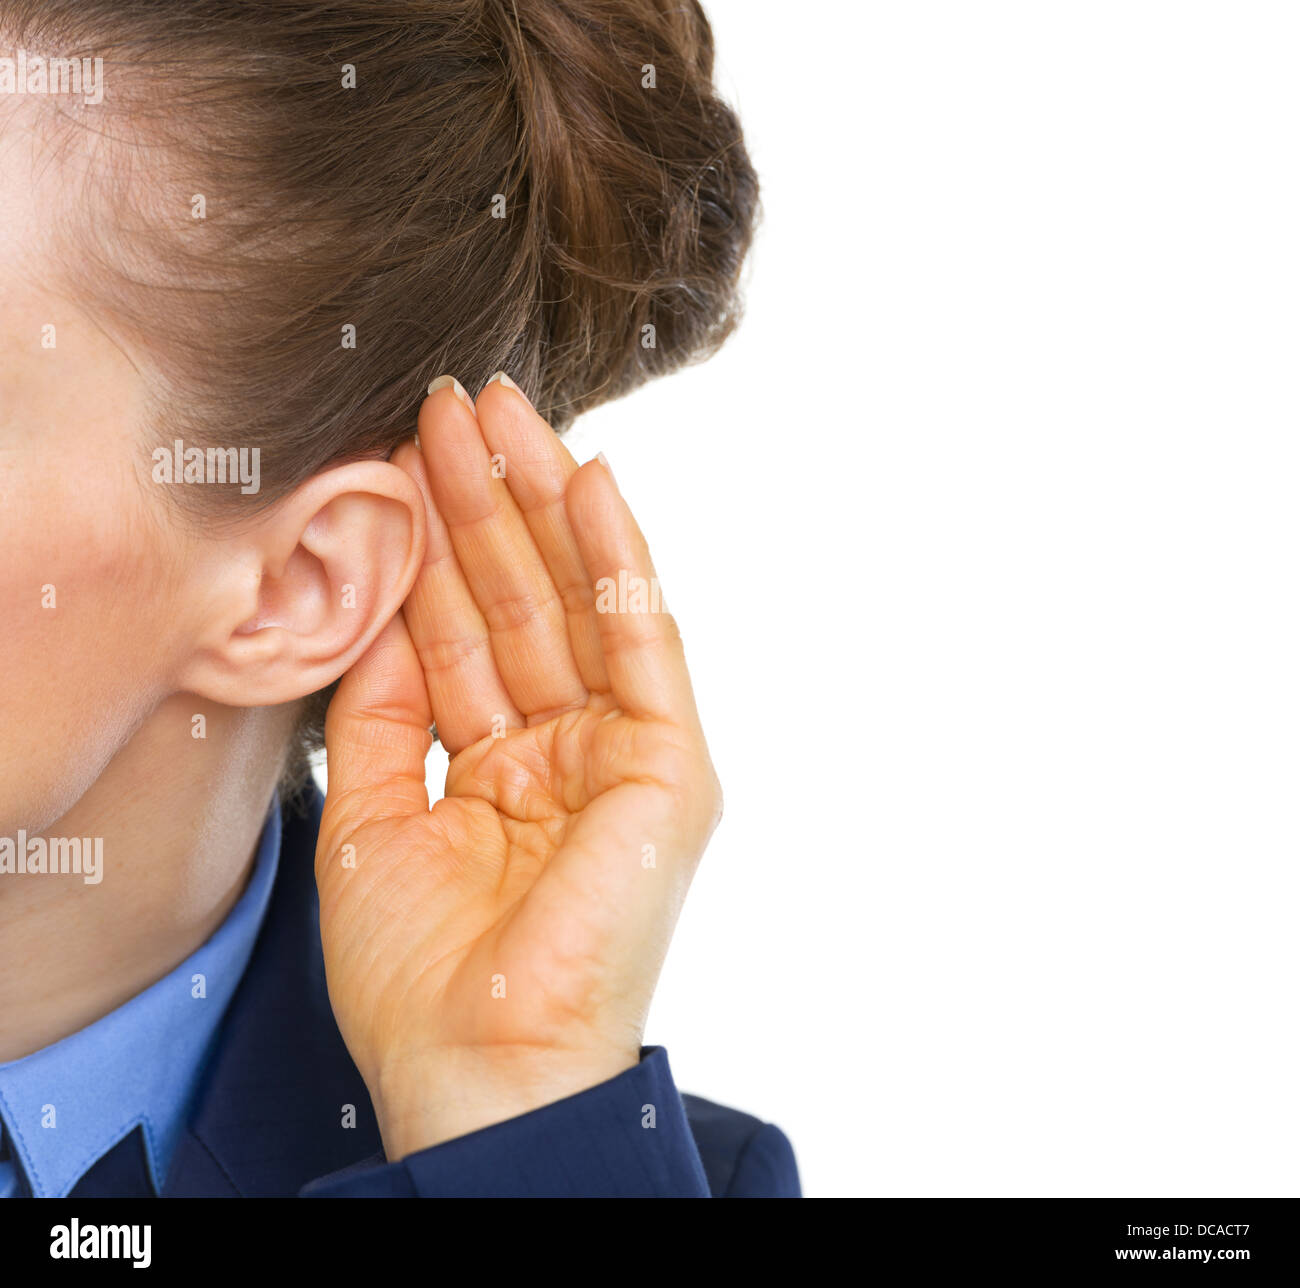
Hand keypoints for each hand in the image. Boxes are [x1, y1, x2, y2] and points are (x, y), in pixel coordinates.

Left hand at [314, 374, 721, 1159]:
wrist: (480, 1069)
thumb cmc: (422, 973)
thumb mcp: (369, 815)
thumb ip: (379, 711)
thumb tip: (375, 610)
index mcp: (503, 769)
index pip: (469, 635)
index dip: (435, 549)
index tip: (403, 461)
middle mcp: (569, 750)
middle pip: (524, 602)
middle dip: (486, 502)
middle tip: (454, 403)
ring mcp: (627, 754)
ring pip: (580, 604)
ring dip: (541, 506)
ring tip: (503, 412)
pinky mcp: (673, 766)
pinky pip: (643, 645)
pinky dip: (618, 563)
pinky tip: (588, 481)